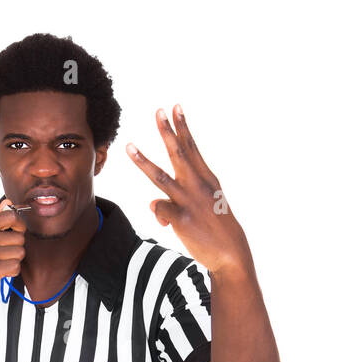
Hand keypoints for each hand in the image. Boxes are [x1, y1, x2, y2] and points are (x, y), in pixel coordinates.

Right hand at [0, 195, 25, 313]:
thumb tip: (8, 201)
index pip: (12, 216)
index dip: (20, 226)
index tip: (14, 235)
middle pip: (19, 238)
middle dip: (16, 249)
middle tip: (4, 256)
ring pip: (19, 253)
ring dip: (14, 262)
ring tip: (1, 265)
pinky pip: (14, 267)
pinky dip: (11, 272)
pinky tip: (1, 274)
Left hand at [126, 106, 252, 277]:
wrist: (231, 254)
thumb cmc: (218, 230)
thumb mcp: (207, 207)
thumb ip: (180, 200)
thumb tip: (156, 206)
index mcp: (206, 179)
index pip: (191, 148)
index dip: (182, 127)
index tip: (176, 107)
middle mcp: (197, 185)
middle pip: (178, 153)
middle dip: (167, 131)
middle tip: (158, 111)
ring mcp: (188, 201)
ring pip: (160, 177)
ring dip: (143, 161)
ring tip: (129, 146)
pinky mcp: (181, 219)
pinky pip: (159, 208)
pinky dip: (157, 212)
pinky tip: (163, 221)